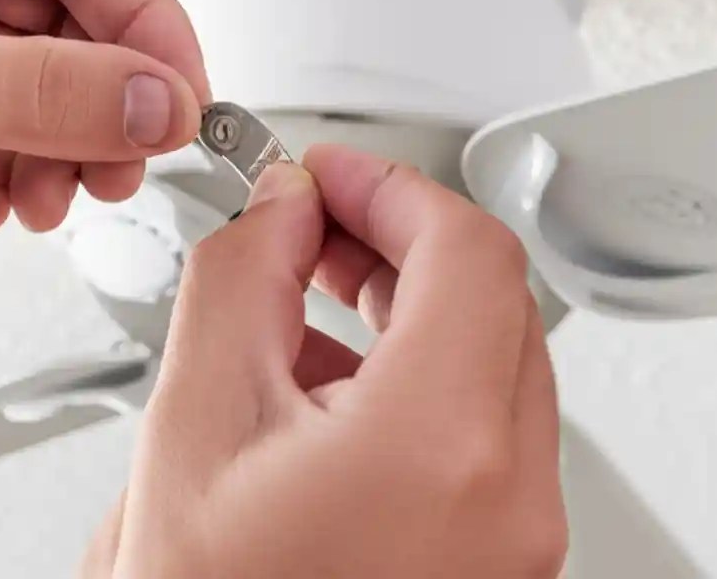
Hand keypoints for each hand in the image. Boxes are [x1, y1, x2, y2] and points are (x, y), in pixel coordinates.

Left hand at [0, 0, 206, 283]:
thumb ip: (38, 93)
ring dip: (54, 145)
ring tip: (44, 195)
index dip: (145, 24)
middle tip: (121, 163)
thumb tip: (155, 100)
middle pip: (65, 17)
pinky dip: (5, 167)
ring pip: (32, 79)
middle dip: (100, 101)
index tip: (182, 100)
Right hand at [83, 145, 565, 577]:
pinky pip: (483, 434)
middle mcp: (509, 496)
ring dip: (406, 312)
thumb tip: (277, 207)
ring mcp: (517, 537)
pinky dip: (418, 383)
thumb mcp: (198, 417)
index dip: (391, 189)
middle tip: (318, 226)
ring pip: (490, 365)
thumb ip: (240, 276)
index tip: (332, 176)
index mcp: (441, 446)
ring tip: (309, 304)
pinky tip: (332, 386)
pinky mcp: (501, 559)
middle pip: (490, 302)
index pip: (465, 252)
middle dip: (399, 244)